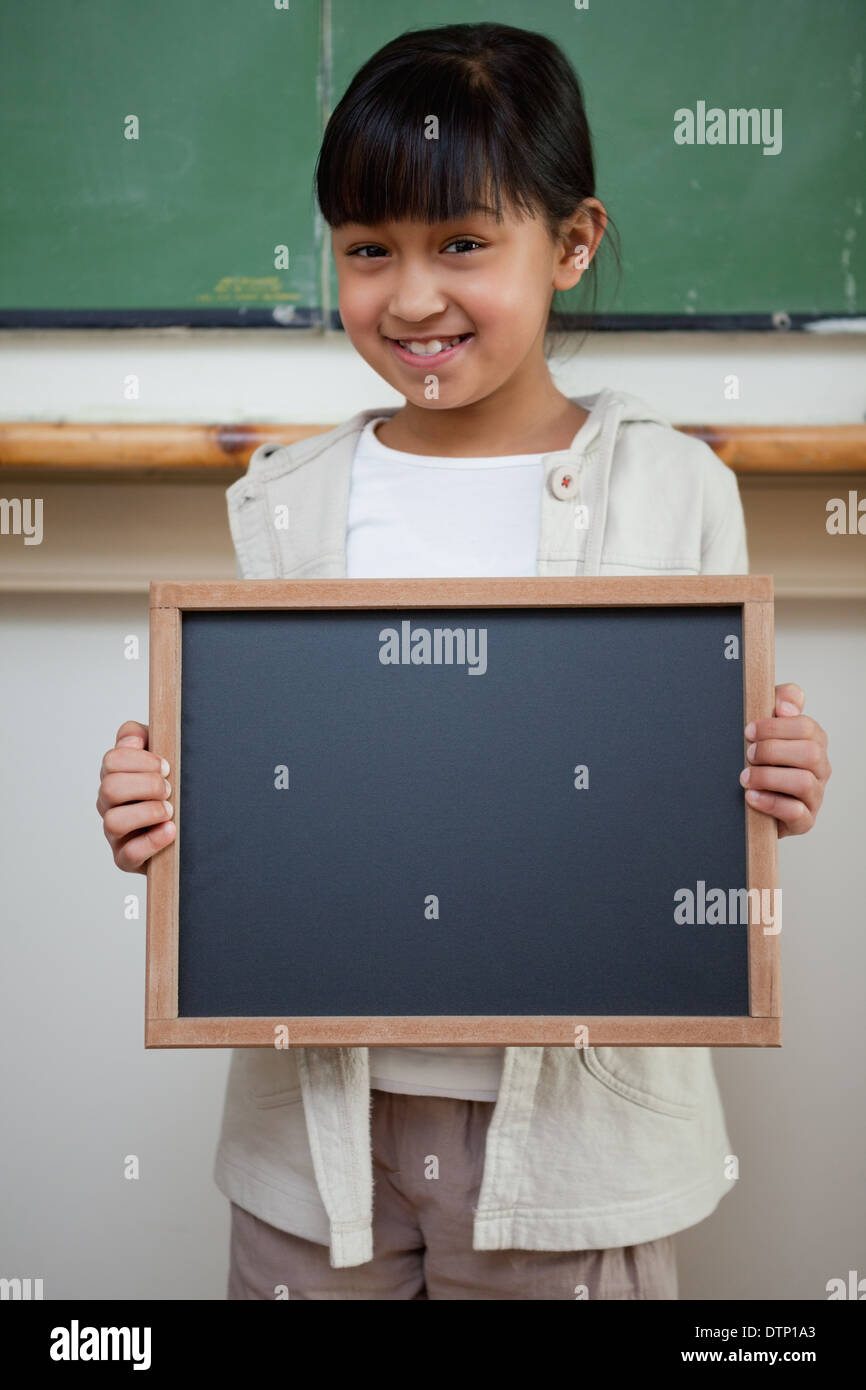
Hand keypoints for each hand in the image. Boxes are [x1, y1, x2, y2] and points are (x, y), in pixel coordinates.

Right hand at [96, 720, 175, 872]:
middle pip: (110, 787)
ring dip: (147, 812)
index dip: (140, 760)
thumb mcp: (159, 754)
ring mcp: (115, 833)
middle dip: (146, 785)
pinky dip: (151, 840)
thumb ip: (141, 736)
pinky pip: (128, 853)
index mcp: (114, 776)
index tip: (166, 765)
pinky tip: (171, 830)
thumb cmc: (171, 786)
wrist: (187, 829)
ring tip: (170, 811)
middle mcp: (109, 804)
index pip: (112, 760)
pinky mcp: (125, 859)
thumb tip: (133, 739)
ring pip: (113, 821)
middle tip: (169, 788)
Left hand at [739, 683, 830, 838]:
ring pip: (804, 782)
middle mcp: (819, 768)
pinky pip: (797, 813)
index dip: (775, 727)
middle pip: (810, 753)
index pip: (806, 727)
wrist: (746, 800)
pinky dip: (772, 803)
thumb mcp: (765, 725)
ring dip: (769, 777)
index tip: (749, 730)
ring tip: (744, 778)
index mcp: (813, 742)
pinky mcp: (804, 821)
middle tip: (748, 754)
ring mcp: (814, 795)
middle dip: (773, 751)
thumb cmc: (758, 758)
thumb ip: (779, 702)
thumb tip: (784, 706)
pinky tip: (752, 797)